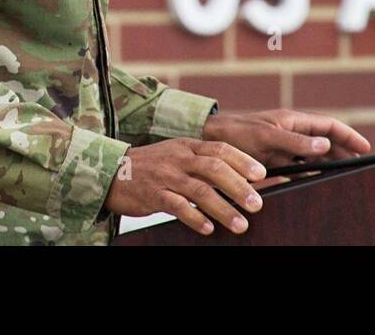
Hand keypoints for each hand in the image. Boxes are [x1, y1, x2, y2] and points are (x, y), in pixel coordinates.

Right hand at [103, 137, 266, 235]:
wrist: (113, 171)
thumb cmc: (153, 166)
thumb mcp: (178, 155)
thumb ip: (204, 163)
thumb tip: (239, 178)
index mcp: (188, 145)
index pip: (220, 149)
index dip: (242, 160)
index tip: (262, 174)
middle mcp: (179, 158)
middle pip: (214, 168)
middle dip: (239, 187)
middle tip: (257, 204)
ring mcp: (165, 176)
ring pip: (199, 190)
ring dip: (223, 208)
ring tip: (241, 224)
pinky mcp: (152, 195)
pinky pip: (177, 206)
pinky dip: (195, 218)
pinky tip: (208, 228)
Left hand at [201, 109, 370, 181]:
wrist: (210, 142)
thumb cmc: (236, 133)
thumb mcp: (267, 136)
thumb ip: (296, 140)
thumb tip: (325, 143)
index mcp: (293, 120)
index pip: (328, 125)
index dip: (348, 135)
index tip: (364, 147)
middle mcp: (291, 133)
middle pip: (325, 142)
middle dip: (343, 151)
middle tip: (358, 165)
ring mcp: (284, 148)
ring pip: (314, 157)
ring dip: (328, 164)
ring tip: (343, 174)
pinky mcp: (275, 162)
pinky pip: (299, 168)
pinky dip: (310, 174)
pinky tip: (317, 181)